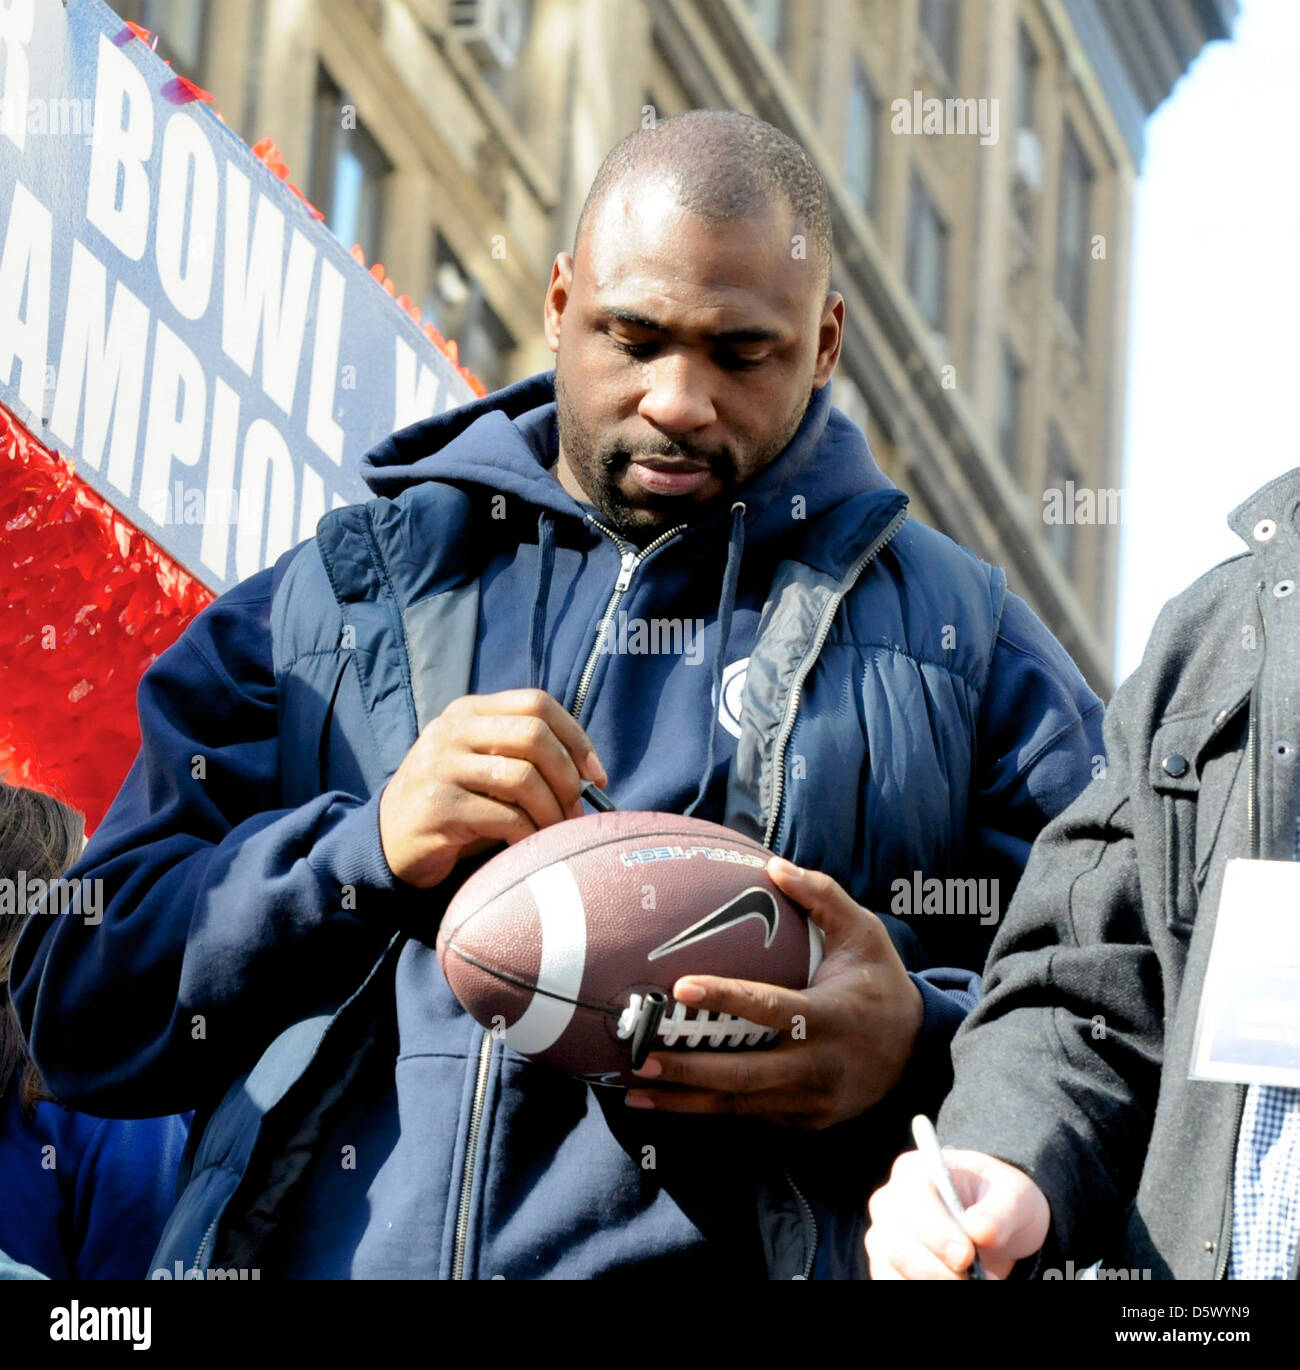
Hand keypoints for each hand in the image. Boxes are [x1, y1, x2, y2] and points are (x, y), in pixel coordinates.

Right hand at [378, 688, 606, 888]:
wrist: (389, 839)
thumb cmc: (454, 803)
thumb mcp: (482, 764)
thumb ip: (523, 755)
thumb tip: (589, 775)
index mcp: (468, 711)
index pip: (536, 703)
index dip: (575, 737)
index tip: (596, 774)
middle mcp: (452, 731)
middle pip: (533, 735)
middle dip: (567, 775)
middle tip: (576, 808)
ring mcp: (441, 766)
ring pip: (522, 777)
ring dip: (552, 810)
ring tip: (557, 831)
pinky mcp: (438, 807)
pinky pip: (505, 817)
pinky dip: (529, 834)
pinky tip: (529, 846)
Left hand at [624, 858, 925, 1127]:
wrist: (919, 1050)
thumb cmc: (881, 980)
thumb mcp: (864, 932)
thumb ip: (821, 896)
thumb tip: (773, 865)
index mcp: (830, 1017)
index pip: (769, 1009)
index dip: (725, 999)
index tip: (681, 987)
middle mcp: (819, 1067)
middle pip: (743, 1074)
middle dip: (688, 1069)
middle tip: (641, 1055)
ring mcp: (812, 1101)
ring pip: (740, 1104)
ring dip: (686, 1100)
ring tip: (635, 1091)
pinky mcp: (805, 1121)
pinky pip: (753, 1115)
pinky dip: (711, 1110)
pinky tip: (670, 1103)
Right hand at [865, 1147, 1050, 1278]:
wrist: (994, 1224)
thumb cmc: (999, 1199)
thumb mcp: (1013, 1195)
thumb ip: (1000, 1211)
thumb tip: (979, 1231)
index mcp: (914, 1172)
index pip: (913, 1201)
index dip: (937, 1232)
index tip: (967, 1256)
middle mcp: (890, 1204)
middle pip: (898, 1246)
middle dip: (938, 1271)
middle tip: (976, 1281)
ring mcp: (884, 1238)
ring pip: (894, 1273)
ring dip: (935, 1283)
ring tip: (975, 1281)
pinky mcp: (887, 1268)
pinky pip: (894, 1285)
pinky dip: (927, 1290)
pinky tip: (954, 1283)